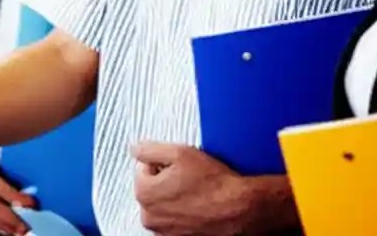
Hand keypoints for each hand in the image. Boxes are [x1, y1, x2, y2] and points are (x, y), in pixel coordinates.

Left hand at [131, 142, 292, 235]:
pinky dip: (184, 214)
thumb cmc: (213, 182)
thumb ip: (149, 149)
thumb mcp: (179, 153)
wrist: (241, 210)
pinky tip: (199, 207)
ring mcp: (164, 232)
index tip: (181, 166)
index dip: (163, 163)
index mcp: (143, 193)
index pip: (144, 168)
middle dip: (166, 182)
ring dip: (174, 198)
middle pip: (152, 189)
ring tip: (197, 194)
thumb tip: (134, 148)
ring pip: (163, 206)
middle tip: (190, 178)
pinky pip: (175, 221)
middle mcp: (149, 217)